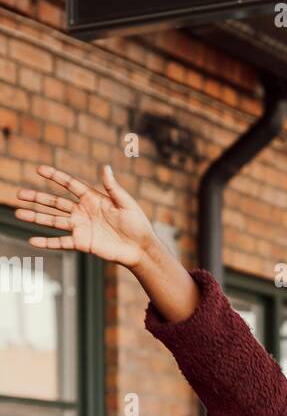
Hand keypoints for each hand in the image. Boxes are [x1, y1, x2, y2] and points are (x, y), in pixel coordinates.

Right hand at [16, 163, 156, 269]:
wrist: (140, 248)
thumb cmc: (137, 223)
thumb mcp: (126, 203)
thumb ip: (113, 187)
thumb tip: (105, 167)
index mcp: (92, 198)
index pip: (70, 184)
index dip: (55, 177)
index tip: (39, 169)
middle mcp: (83, 211)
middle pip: (55, 203)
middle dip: (37, 198)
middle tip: (19, 193)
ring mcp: (80, 227)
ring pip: (53, 221)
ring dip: (36, 218)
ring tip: (18, 214)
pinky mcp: (82, 243)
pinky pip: (61, 242)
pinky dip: (47, 242)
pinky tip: (32, 240)